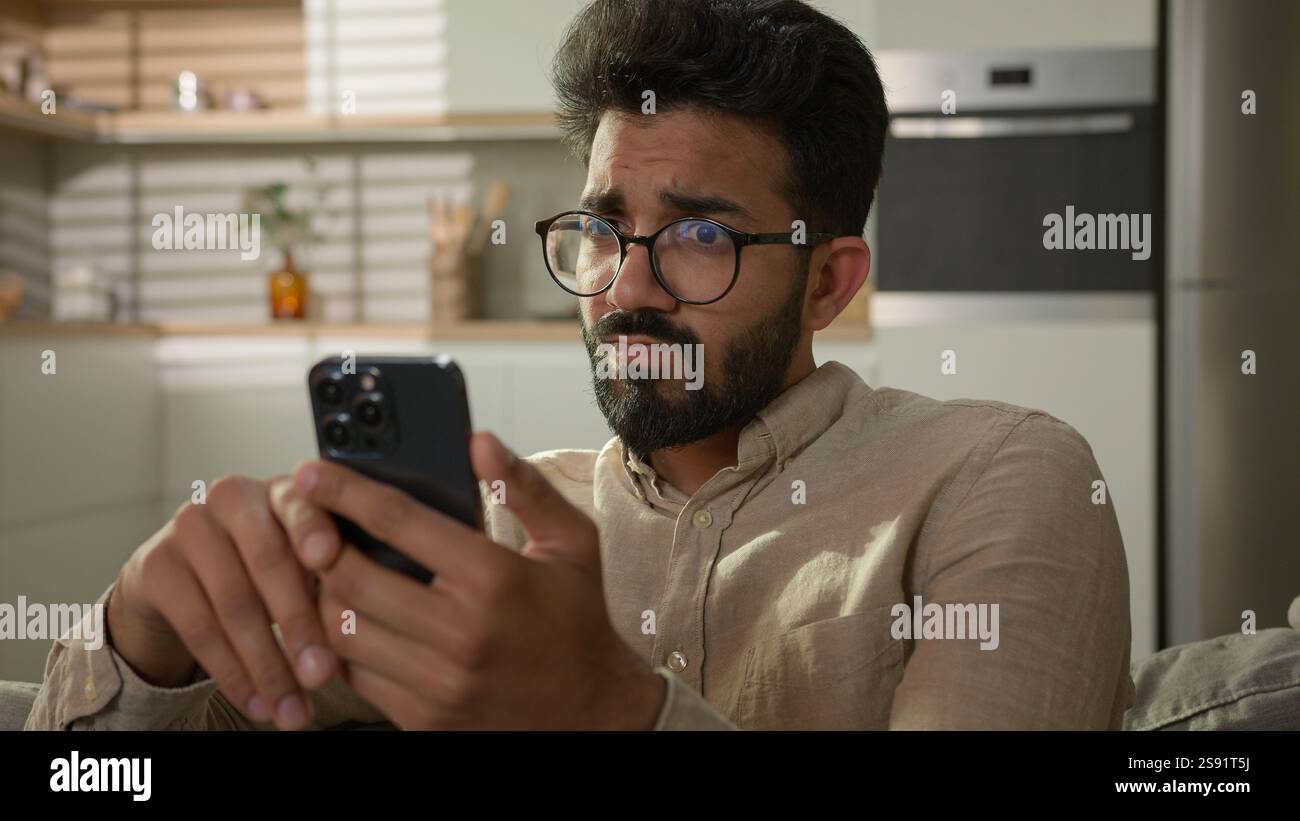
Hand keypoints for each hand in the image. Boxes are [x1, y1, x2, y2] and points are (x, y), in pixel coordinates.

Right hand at [110, 474, 341, 728]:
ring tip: (293, 711)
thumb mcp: (302, 562)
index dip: (314, 531)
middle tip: (322, 676)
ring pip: (235, 604)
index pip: (301, 505)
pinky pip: (199, 628)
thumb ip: (331, 577)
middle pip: (269, 563)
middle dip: (300, 626)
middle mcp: (232, 496)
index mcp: (282, 488)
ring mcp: (188, 527)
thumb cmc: (267, 567)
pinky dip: (233, 674)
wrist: (182, 575)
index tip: (329, 559)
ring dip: (268, 666)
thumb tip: (366, 626)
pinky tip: (257, 703)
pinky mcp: (155, 565)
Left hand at [289, 432, 666, 729]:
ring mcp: (438, 682)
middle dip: (319, 547)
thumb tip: (478, 442)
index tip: (311, 473)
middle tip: (313, 528)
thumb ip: (524, 488)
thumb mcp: (571, 543)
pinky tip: (358, 622)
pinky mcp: (424, 718)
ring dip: (326, 598)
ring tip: (330, 574)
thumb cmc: (578, 620)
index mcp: (493, 578)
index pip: (397, 522)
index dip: (345, 492)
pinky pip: (356, 676)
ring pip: (342, 631)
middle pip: (350, 579)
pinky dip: (345, 646)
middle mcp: (460, 632)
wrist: (591, 712)